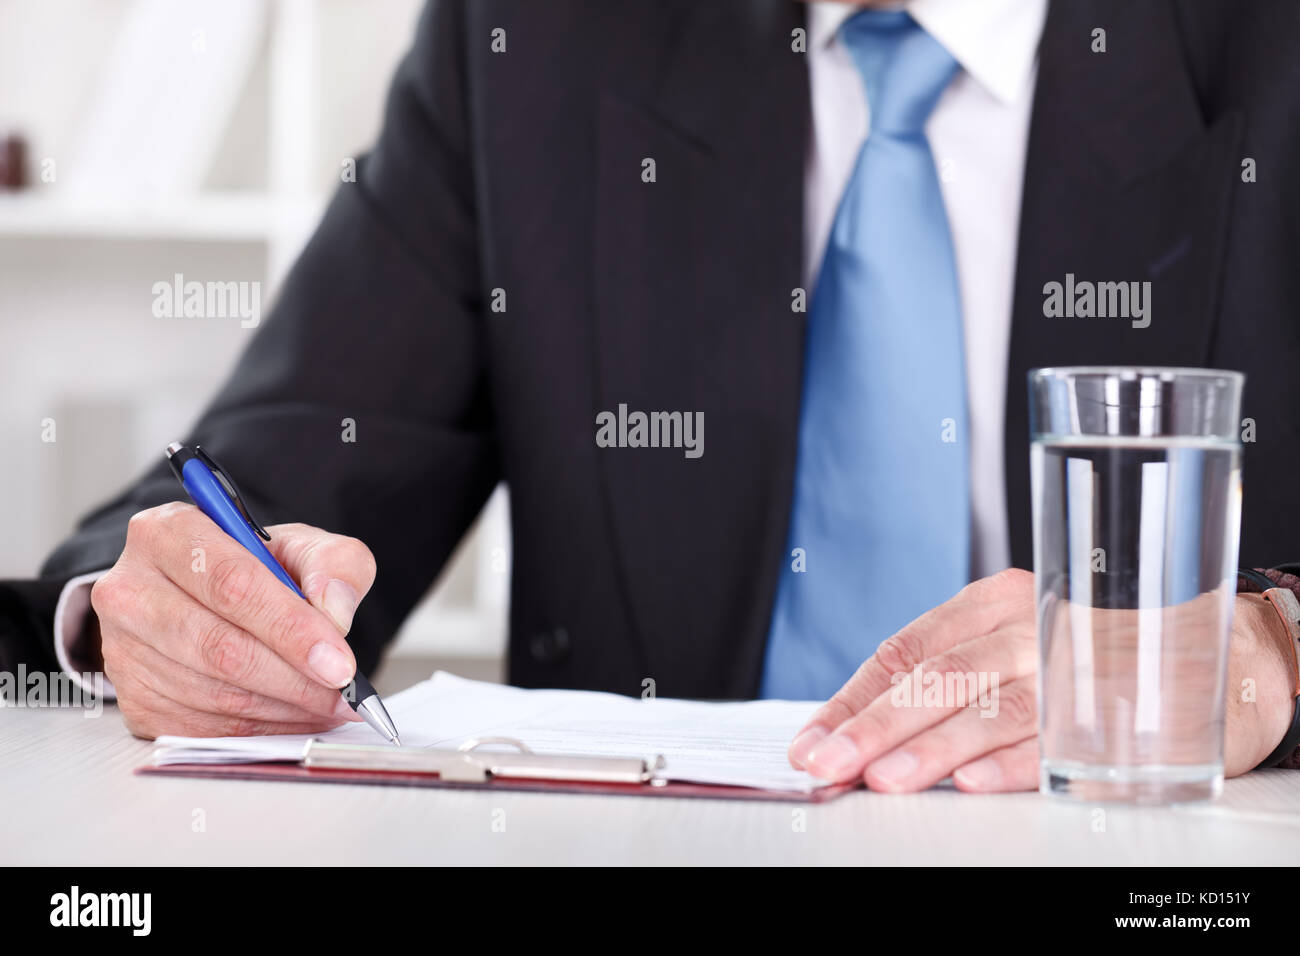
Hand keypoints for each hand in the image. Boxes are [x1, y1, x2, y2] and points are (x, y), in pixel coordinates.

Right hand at [90, 502, 376, 738]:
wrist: (209, 599)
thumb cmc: (253, 569)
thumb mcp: (303, 547)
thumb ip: (335, 565)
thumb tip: (334, 610)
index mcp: (168, 532)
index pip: (232, 583)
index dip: (291, 628)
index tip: (339, 661)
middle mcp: (130, 589)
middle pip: (220, 646)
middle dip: (295, 678)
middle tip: (343, 691)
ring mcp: (122, 650)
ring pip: (214, 694)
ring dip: (284, 708)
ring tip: (329, 704)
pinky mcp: (133, 700)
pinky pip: (203, 729)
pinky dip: (260, 729)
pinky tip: (295, 716)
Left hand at [787, 568, 1295, 791]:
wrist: (1220, 648)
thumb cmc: (1090, 644)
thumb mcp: (1013, 638)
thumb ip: (949, 675)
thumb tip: (862, 728)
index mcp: (992, 600)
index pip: (905, 650)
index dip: (852, 698)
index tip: (811, 741)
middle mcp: (1029, 623)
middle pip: (939, 676)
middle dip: (873, 725)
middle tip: (827, 763)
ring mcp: (1077, 665)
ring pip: (994, 705)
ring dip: (933, 745)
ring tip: (884, 777)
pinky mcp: (1123, 709)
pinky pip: (1063, 737)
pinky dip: (1015, 762)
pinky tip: (972, 784)